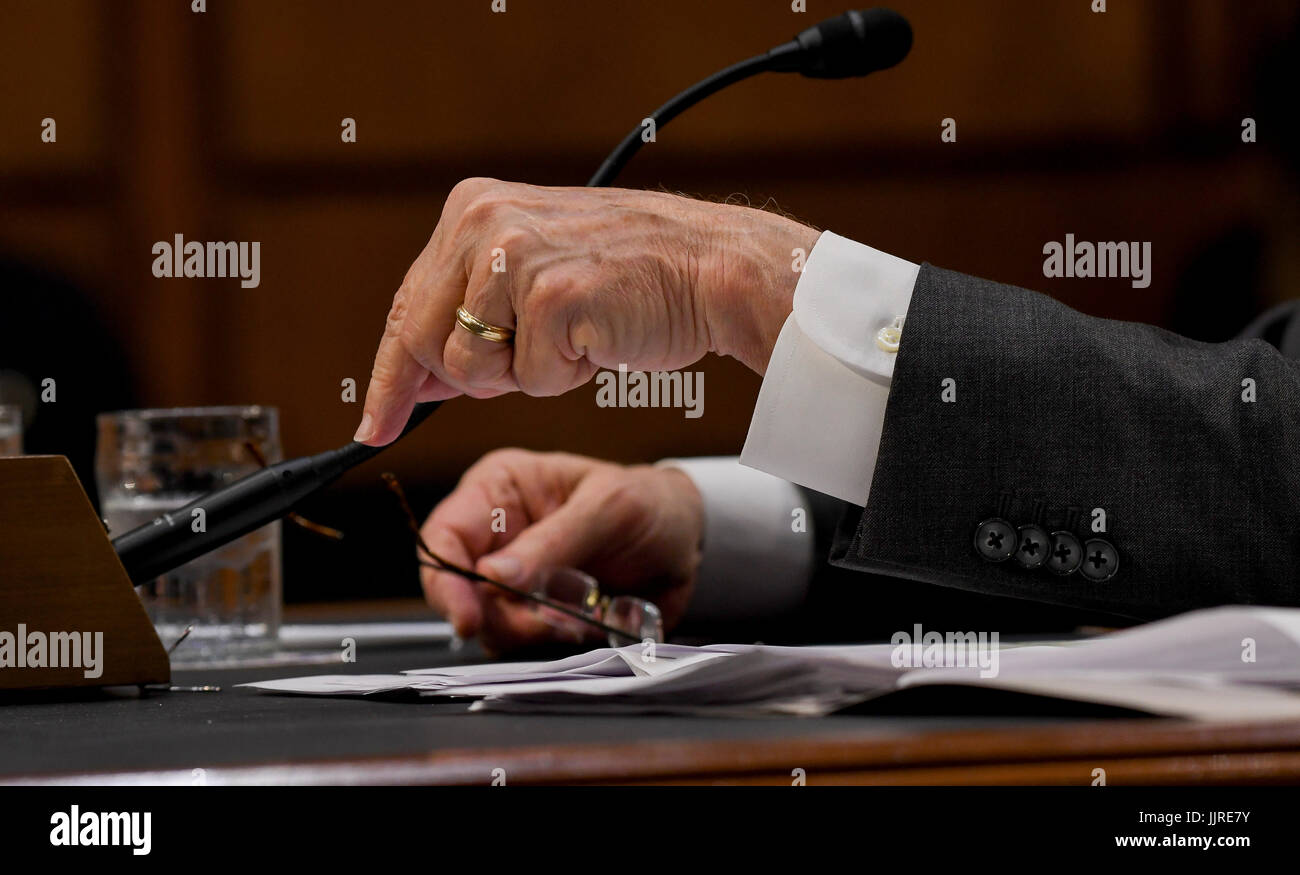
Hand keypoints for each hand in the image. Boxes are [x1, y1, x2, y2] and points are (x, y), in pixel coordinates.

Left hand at [355, 178, 820, 444]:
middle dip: (471, 380)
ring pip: (472, 370)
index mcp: (471, 210)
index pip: (407, 308)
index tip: (374, 425)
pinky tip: (596, 338)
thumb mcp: (535, 275)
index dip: (390, 378)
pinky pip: (528, 381)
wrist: (710, 266)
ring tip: (573, 334)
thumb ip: (472, 315)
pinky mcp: (550, 296)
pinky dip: (563, 377)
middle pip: (427, 346)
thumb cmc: (630, 277)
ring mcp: (514, 257)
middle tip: (534, 361)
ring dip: (524, 375)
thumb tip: (416, 382)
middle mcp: (481, 223)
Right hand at [418, 448, 704, 653]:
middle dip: (497, 616)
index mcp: (500, 489)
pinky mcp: (534, 614)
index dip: (445, 580)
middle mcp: (496, 535)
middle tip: (546, 621)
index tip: (470, 617)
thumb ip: (552, 541)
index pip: (444, 534)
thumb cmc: (649, 505)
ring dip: (530, 632)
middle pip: (457, 591)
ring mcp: (513, 580)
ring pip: (488, 624)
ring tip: (579, 615)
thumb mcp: (609, 509)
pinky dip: (550, 643)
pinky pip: (521, 644)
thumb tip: (491, 576)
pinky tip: (584, 624)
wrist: (689, 542)